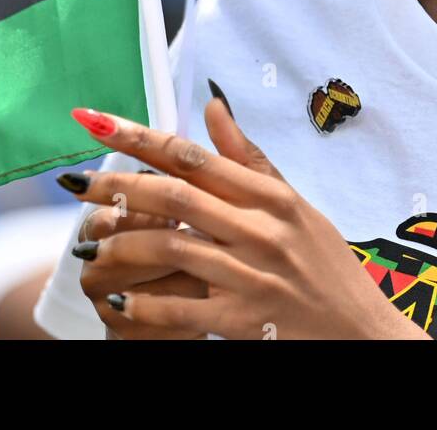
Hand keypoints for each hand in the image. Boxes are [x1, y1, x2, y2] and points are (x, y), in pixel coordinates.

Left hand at [63, 95, 430, 339]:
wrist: (363, 332)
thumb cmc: (327, 266)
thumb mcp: (294, 204)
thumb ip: (248, 157)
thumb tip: (212, 105)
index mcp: (270, 195)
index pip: (193, 155)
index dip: (139, 136)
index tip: (96, 122)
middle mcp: (260, 228)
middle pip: (174, 196)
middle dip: (116, 185)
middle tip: (73, 183)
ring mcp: (251, 274)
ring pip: (172, 247)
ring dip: (122, 245)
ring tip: (89, 246)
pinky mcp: (244, 318)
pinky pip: (182, 309)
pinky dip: (146, 304)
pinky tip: (118, 299)